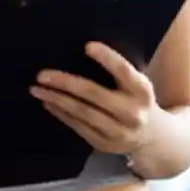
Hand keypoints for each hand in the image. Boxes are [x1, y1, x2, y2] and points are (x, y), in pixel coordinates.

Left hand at [30, 42, 156, 155]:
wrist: (152, 137)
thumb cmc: (136, 100)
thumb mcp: (136, 85)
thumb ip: (118, 72)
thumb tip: (83, 51)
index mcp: (142, 91)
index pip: (124, 71)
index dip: (107, 58)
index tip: (87, 46)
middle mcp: (132, 112)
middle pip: (94, 94)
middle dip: (65, 83)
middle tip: (41, 75)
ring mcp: (119, 131)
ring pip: (82, 113)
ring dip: (56, 99)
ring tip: (37, 89)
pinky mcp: (105, 144)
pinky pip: (78, 126)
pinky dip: (61, 113)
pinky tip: (48, 102)